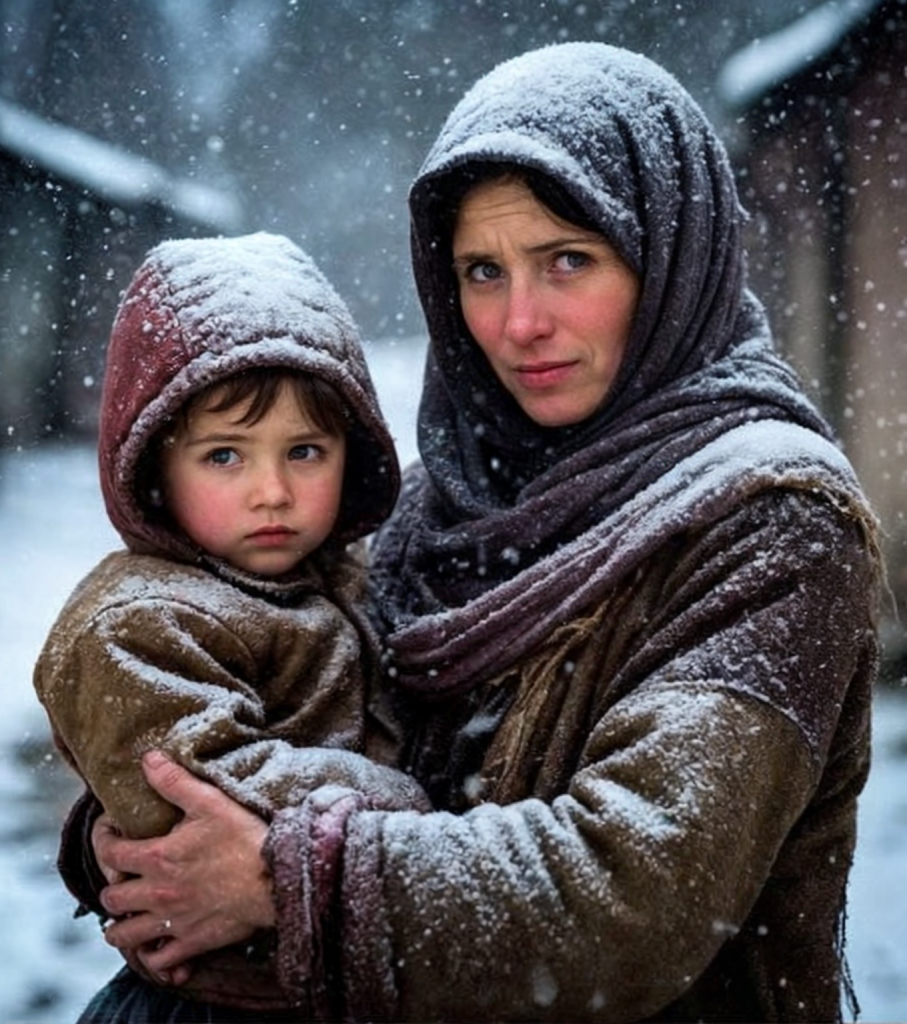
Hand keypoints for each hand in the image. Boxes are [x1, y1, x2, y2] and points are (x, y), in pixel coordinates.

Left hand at [98, 751, 272, 979]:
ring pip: (124, 935)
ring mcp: (173, 921)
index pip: (109, 852)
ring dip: (121, 925)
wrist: (277, 877)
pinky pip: (158, 961)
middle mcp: (158, 893)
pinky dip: (152, 954)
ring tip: (130, 913)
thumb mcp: (210, 801)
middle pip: (111, 898)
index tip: (109, 830)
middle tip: (124, 874)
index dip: (101, 838)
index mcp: (157, 857)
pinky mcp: (193, 942)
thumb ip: (174, 781)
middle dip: (112, 884)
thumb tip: (148, 759)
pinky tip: (158, 942)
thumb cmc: (245, 837)